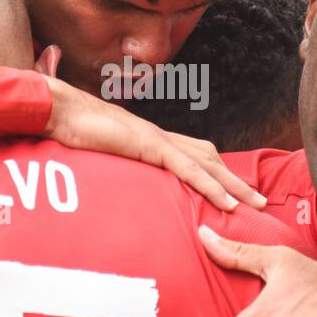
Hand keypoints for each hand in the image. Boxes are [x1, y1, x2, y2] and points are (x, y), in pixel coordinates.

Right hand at [41, 75, 264, 212]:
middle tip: (259, 201)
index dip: (217, 171)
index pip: (194, 154)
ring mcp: (157, 138)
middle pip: (209, 158)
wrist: (58, 111)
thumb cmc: (71, 132)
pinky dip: (210, 186)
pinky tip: (226, 203)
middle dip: (236, 180)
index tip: (234, 189)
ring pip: (207, 164)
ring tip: (255, 205)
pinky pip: (188, 169)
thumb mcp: (99, 157)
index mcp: (150, 138)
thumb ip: (114, 168)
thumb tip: (114, 192)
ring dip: (234, 186)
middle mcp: (160, 136)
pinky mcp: (150, 145)